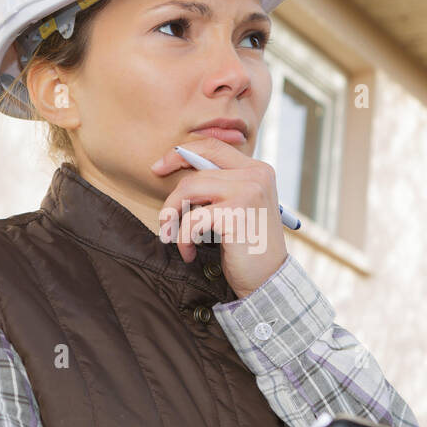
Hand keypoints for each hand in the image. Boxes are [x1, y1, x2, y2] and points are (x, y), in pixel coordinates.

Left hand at [150, 137, 288, 298]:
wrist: (268, 280)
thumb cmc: (247, 246)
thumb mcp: (238, 207)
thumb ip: (220, 185)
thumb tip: (177, 165)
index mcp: (257, 169)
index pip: (212, 146)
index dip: (180, 153)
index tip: (159, 167)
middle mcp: (256, 175)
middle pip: (196, 169)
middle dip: (172, 195)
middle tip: (164, 219)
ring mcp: (248, 192)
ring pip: (190, 188)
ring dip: (173, 216)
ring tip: (174, 237)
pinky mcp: (236, 214)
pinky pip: (193, 218)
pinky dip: (184, 238)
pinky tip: (189, 252)